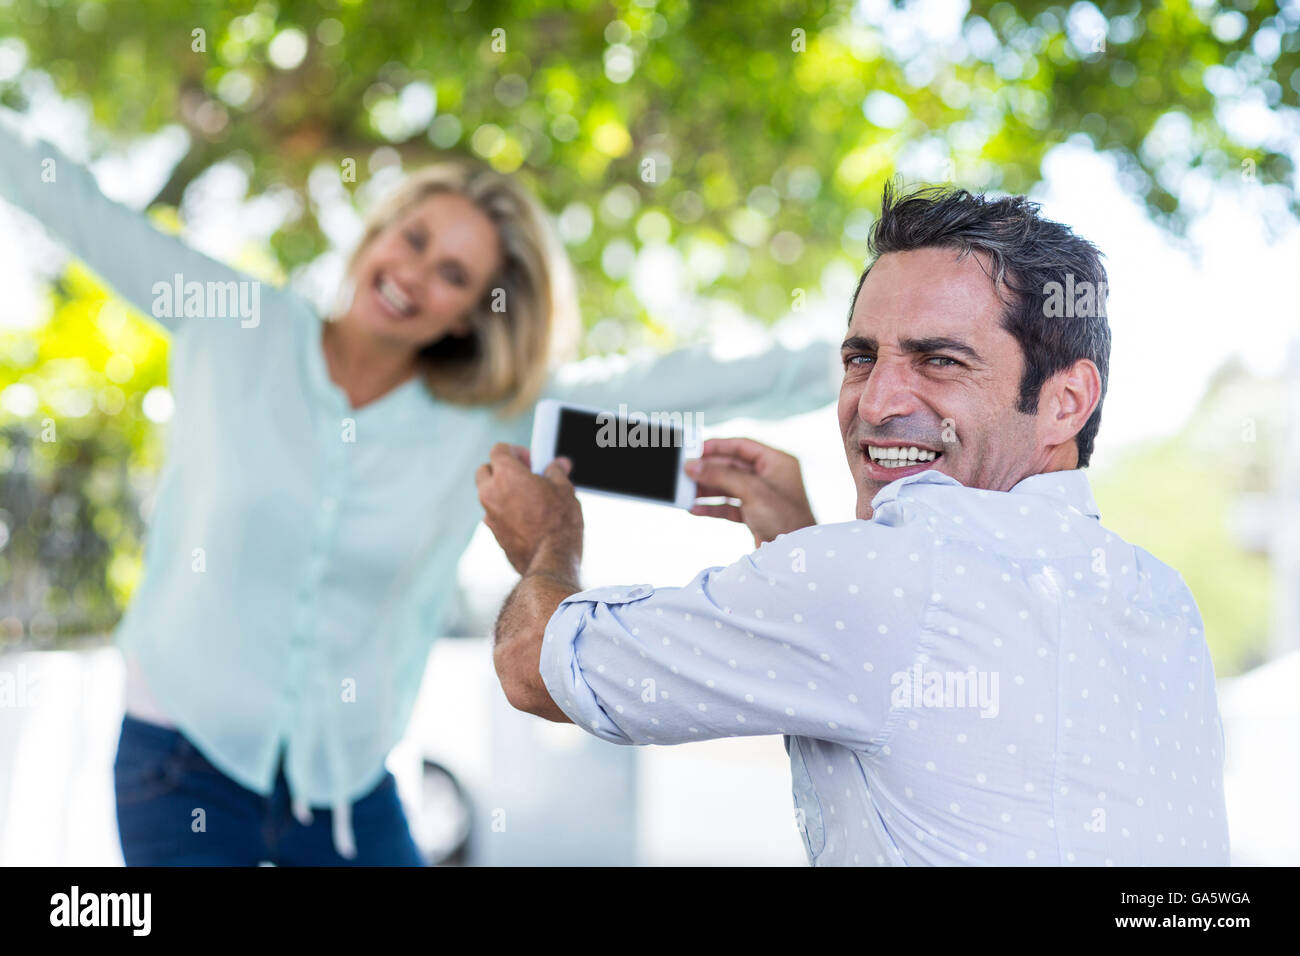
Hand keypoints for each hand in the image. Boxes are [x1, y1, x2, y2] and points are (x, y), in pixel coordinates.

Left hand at [475, 443, 583, 574]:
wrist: (551, 562)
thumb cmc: (559, 523)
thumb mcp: (564, 490)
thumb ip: (557, 472)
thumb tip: (558, 465)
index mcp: (506, 475)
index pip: (499, 450)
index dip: (516, 451)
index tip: (531, 460)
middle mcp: (491, 493)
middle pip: (485, 470)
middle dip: (502, 469)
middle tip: (525, 475)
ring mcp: (489, 515)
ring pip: (488, 494)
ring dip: (503, 491)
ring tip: (529, 498)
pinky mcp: (493, 534)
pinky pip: (494, 514)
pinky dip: (505, 511)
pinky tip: (527, 518)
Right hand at [685, 437, 815, 547]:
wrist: (795, 557)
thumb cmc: (785, 519)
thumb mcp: (751, 491)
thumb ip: (720, 475)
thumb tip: (693, 466)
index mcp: (777, 462)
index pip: (742, 446)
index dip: (718, 446)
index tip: (695, 449)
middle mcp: (769, 477)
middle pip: (732, 466)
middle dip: (708, 470)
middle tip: (685, 472)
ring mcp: (761, 497)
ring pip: (728, 487)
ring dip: (707, 489)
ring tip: (685, 491)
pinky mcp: (754, 515)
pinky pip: (729, 506)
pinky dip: (712, 507)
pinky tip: (695, 509)